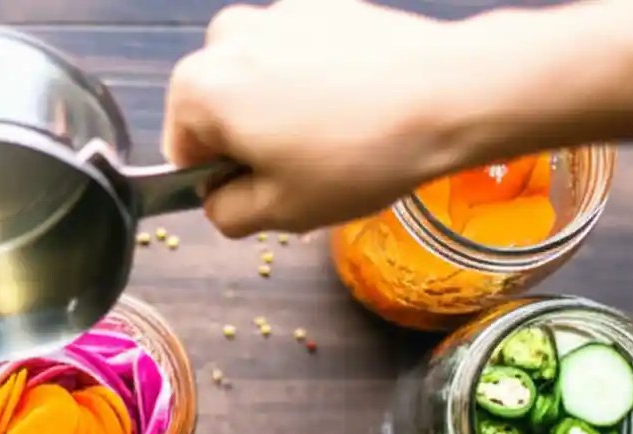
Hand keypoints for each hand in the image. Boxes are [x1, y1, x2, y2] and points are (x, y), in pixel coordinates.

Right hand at [164, 0, 464, 236]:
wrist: (448, 95)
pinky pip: (298, 55)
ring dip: (282, 110)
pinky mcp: (321, 5)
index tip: (267, 191)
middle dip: (250, 141)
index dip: (221, 182)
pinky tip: (357, 105)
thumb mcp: (280, 212)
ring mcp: (275, 14)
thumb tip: (220, 201)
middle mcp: (226, 37)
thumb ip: (225, 214)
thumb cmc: (359, 156)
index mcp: (200, 88)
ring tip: (338, 138)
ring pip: (259, 80)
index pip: (184, 152)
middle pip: (218, 108)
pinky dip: (316, 81)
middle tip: (307, 170)